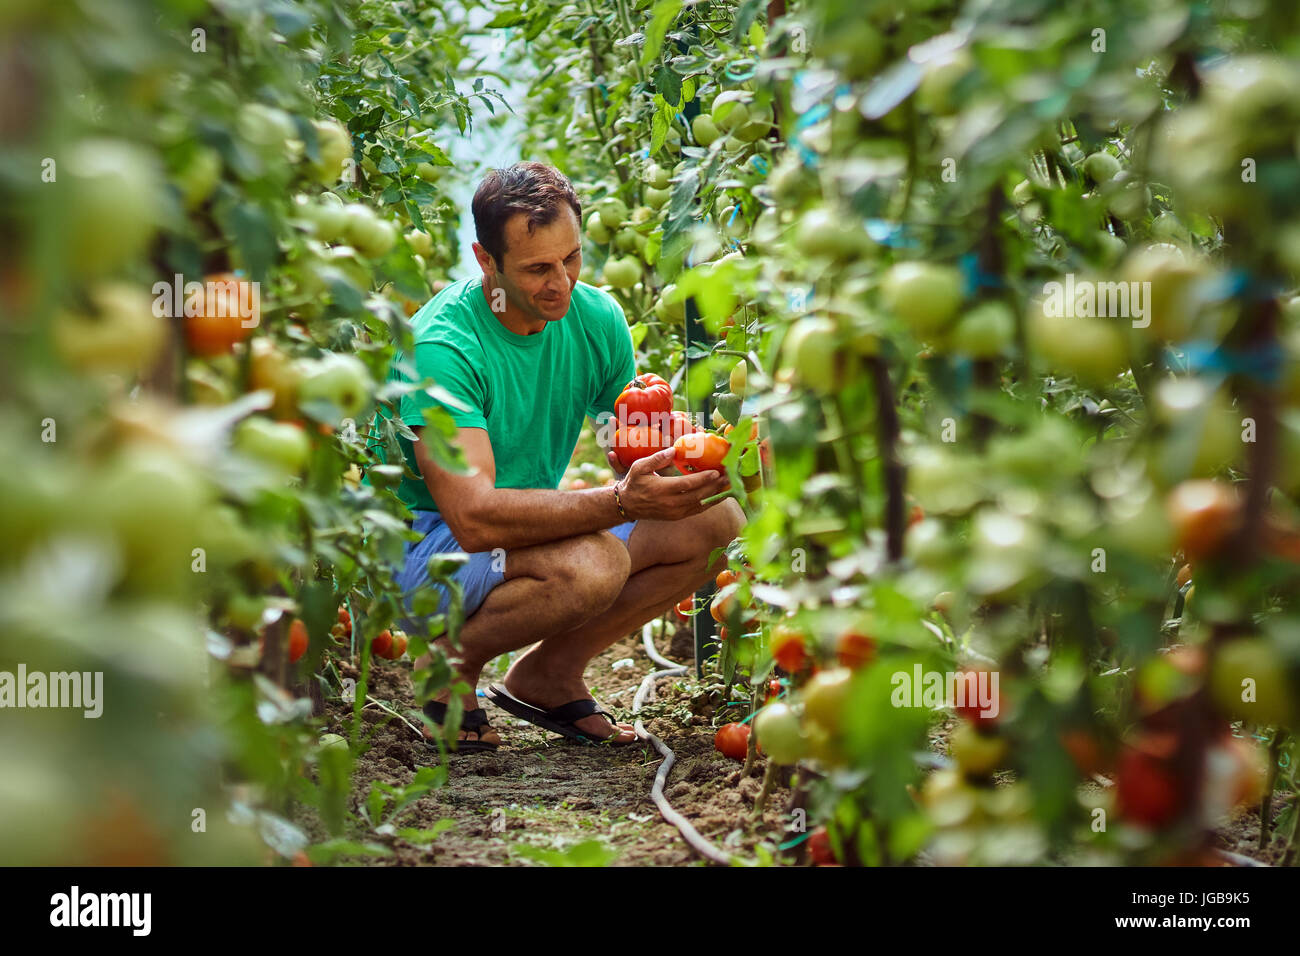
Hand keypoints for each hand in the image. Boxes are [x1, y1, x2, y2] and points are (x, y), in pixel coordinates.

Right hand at [615, 447, 731, 520]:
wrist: (628, 505)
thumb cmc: (634, 482)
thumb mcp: (639, 467)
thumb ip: (657, 458)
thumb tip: (673, 450)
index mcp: (662, 489)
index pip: (687, 485)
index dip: (703, 479)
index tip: (716, 472)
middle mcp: (671, 503)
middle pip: (698, 496)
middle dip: (716, 487)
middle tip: (730, 477)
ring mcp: (675, 512)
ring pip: (701, 504)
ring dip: (716, 496)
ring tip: (730, 486)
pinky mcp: (678, 516)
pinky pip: (697, 510)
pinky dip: (710, 503)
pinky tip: (719, 495)